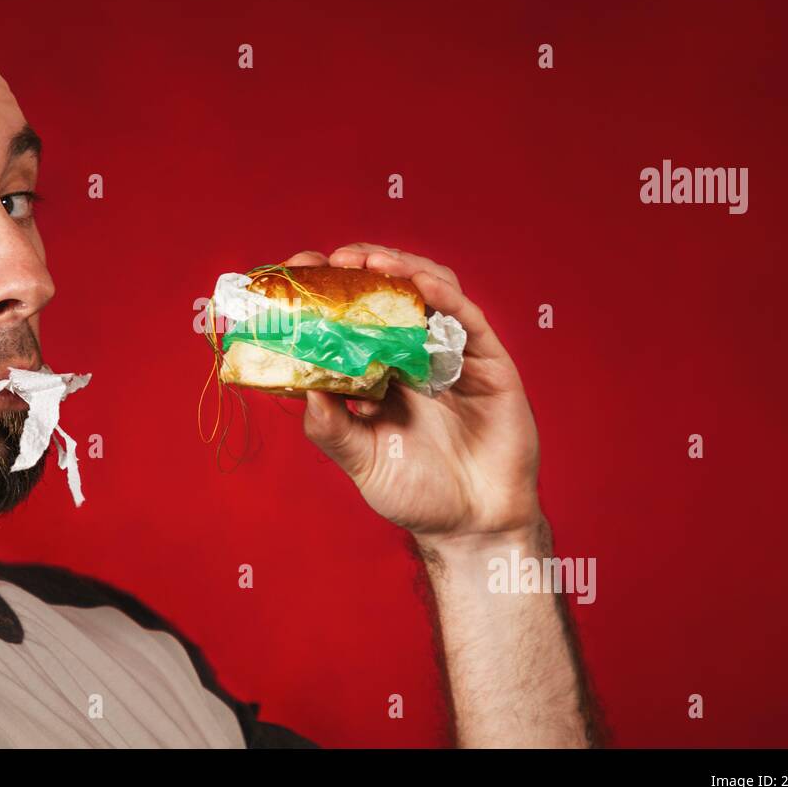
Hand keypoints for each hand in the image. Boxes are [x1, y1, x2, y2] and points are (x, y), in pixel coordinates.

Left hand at [283, 244, 542, 546]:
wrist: (472, 526)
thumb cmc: (415, 493)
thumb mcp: (360, 460)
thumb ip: (331, 429)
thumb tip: (305, 387)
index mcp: (379, 370)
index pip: (351, 315)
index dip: (327, 290)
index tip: (298, 272)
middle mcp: (415, 354)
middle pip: (389, 292)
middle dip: (360, 268)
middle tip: (332, 261)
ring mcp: (453, 355)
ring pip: (430, 291)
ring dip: (400, 268)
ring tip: (370, 260)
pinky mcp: (489, 364)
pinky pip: (468, 319)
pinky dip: (445, 295)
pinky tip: (421, 283)